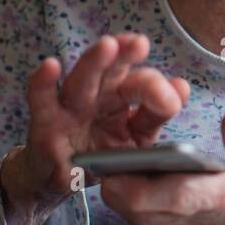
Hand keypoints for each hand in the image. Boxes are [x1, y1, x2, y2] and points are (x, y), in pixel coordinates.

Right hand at [4, 33, 188, 216]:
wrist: (59, 180)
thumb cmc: (99, 153)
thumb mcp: (135, 138)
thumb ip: (155, 114)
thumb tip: (182, 86)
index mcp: (120, 96)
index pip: (139, 84)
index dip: (156, 87)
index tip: (174, 96)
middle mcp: (96, 96)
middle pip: (111, 71)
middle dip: (125, 55)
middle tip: (140, 43)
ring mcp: (69, 108)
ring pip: (81, 81)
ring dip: (94, 63)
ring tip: (108, 45)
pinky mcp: (45, 125)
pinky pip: (41, 100)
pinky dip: (42, 83)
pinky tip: (50, 66)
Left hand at [99, 102, 224, 224]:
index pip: (171, 196)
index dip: (133, 183)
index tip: (109, 163)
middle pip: (144, 214)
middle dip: (118, 186)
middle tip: (104, 156)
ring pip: (143, 224)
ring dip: (127, 197)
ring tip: (118, 165)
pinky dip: (141, 207)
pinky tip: (141, 182)